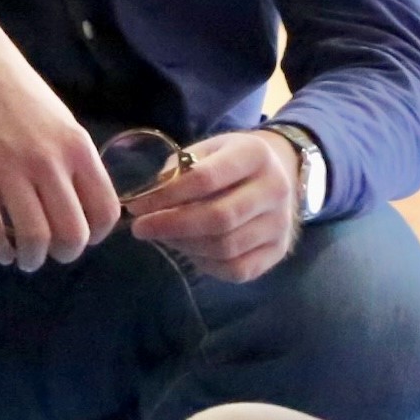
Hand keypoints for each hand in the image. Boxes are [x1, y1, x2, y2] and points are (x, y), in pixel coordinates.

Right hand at [0, 0, 120, 270]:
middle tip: (53, 252)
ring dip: (32, 258)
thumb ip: (69, 159)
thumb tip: (79, 205)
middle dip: (64, 252)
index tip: (84, 236)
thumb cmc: (12, 89)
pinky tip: (0, 251)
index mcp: (75, 145)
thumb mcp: (56, 118)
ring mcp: (7, 170)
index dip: (97, 234)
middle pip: (71, 232)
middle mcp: (47, 161)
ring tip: (25, 258)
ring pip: (33, 238)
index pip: (104, 209)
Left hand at [124, 130, 302, 282]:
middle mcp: (275, 189)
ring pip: (226, 247)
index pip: (205, 179)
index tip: (138, 206)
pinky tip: (190, 250)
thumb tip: (146, 201)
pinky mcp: (279, 250)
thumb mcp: (207, 150)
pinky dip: (207, 265)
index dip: (167, 196)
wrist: (279, 172)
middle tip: (142, 229)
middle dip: (172, 226)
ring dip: (186, 246)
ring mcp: (281, 223)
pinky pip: (238, 269)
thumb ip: (179, 170)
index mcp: (254, 154)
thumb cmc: (230, 160)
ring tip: (164, 236)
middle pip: (219, 218)